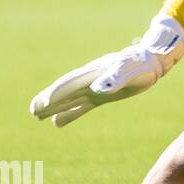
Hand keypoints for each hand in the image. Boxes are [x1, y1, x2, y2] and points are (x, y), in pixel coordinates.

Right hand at [29, 15, 183, 126]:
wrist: (151, 61)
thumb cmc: (141, 65)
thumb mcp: (130, 72)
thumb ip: (115, 79)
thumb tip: (97, 90)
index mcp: (94, 72)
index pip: (71, 83)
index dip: (57, 93)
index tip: (42, 104)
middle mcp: (90, 80)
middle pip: (65, 91)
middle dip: (48, 100)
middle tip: (32, 110)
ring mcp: (94, 87)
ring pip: (70, 99)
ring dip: (54, 107)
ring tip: (36, 116)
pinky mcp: (102, 95)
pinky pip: (81, 106)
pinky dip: (69, 114)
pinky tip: (56, 122)